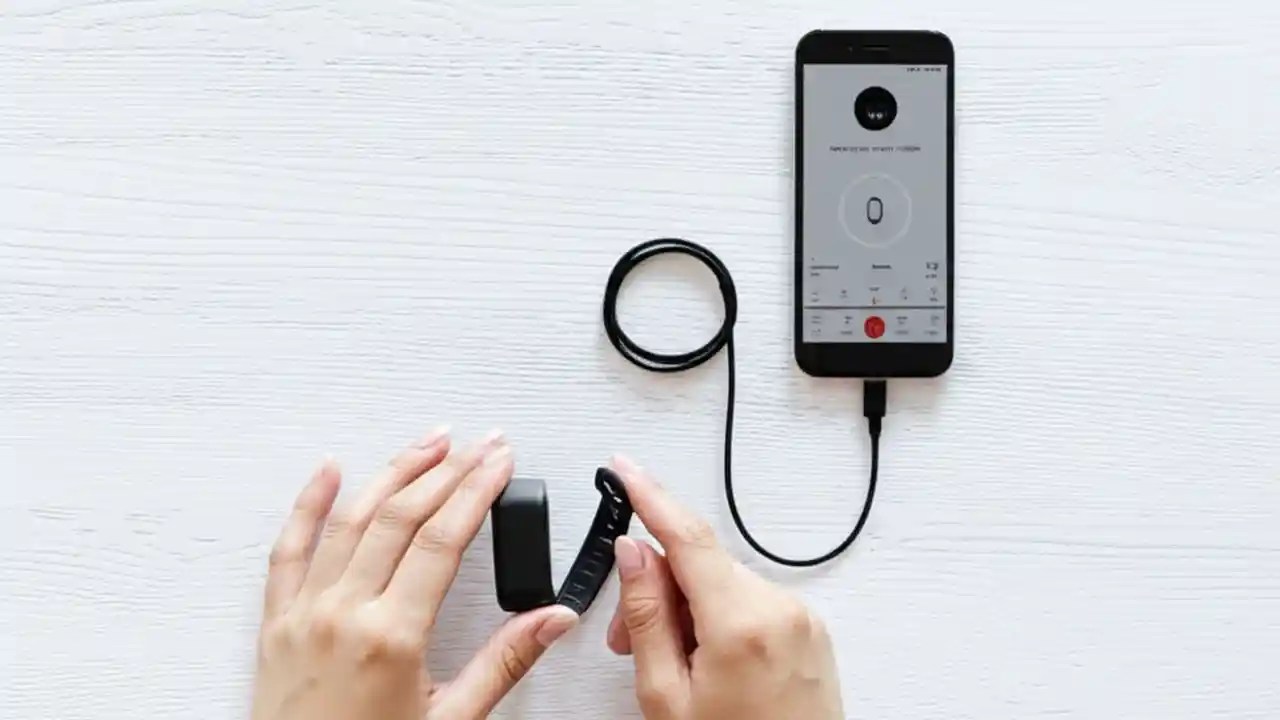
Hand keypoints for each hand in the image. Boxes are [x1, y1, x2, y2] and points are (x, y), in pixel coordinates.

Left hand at [251, 428, 578, 719]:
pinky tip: (330, 471)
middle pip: (402, 517)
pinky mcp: (277, 622)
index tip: (500, 462)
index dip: (477, 491)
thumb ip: (506, 661)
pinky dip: (309, 503)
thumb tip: (553, 619)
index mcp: (391, 636)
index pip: (443, 539)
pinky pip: (289, 548)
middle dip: (448, 470)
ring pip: (351, 519)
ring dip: (393, 471)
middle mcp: (343, 614)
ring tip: (428, 442)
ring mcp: (305, 612)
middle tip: (481, 443)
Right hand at [605, 456, 843, 719]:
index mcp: (742, 622)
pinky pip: (750, 602)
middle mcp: (781, 609)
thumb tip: (633, 554)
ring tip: (671, 665)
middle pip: (700, 563)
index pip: (687, 535)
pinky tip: (705, 662)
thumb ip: (646, 616)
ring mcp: (802, 619)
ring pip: (722, 583)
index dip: (649, 494)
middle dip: (657, 588)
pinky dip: (718, 620)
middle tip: (625, 637)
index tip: (624, 468)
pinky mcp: (810, 631)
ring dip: (686, 609)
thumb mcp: (667, 697)